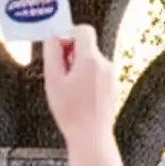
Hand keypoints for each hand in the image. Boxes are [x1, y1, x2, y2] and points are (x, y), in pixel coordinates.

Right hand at [43, 24, 116, 141]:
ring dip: (78, 68)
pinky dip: (87, 79)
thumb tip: (54, 37)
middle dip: (71, 55)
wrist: (91, 135)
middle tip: (61, 75)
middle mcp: (105, 64)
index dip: (68, 36)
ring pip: (91, 61)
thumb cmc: (71, 111)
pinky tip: (79, 96)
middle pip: (86, 46)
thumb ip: (52, 53)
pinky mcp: (112, 86)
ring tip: (69, 89)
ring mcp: (111, 76)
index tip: (60, 50)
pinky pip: (97, 73)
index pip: (83, 30)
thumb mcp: (53, 79)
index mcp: (91, 59)